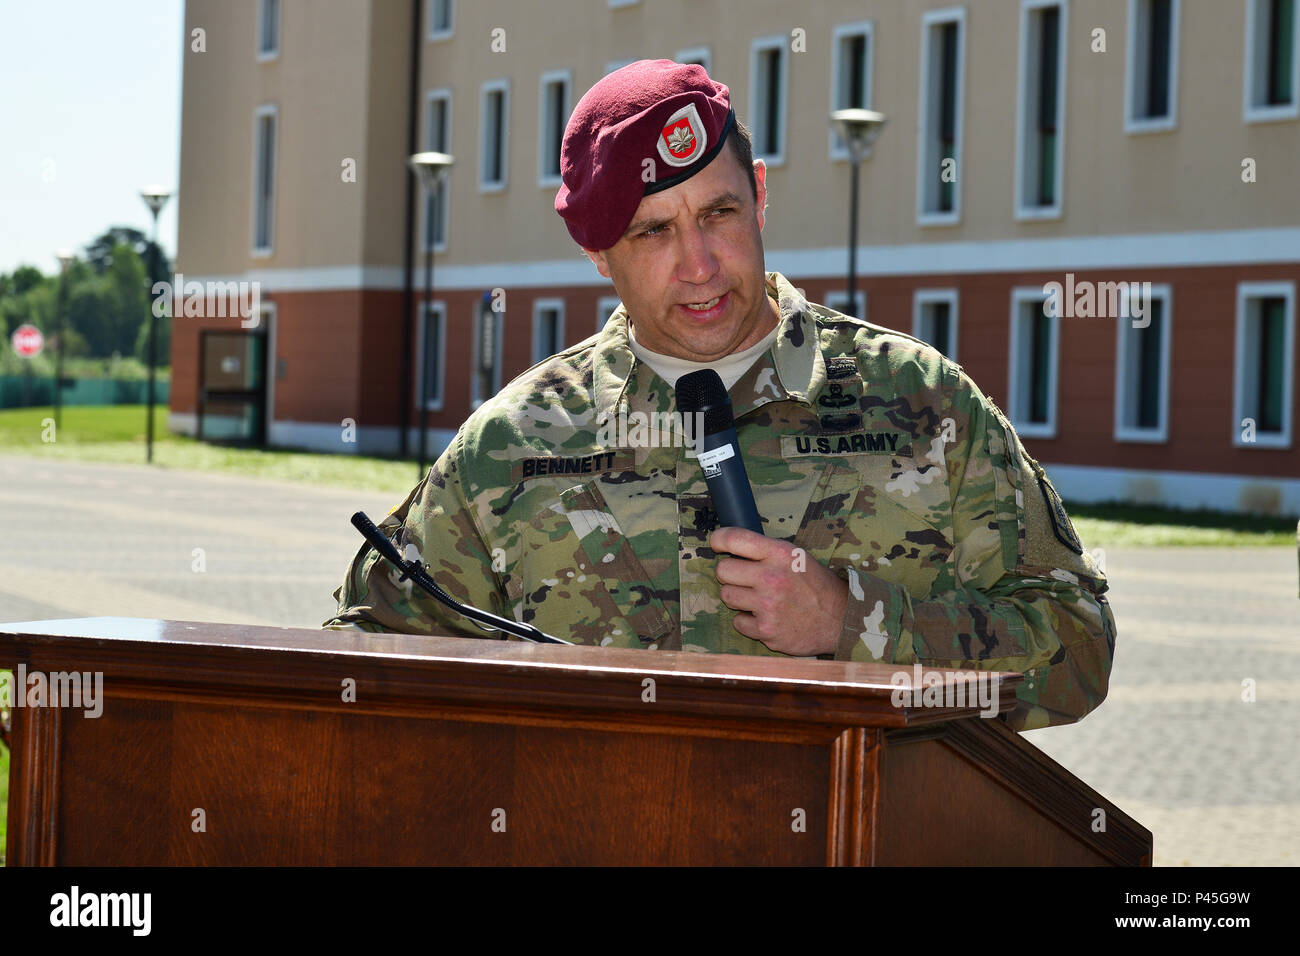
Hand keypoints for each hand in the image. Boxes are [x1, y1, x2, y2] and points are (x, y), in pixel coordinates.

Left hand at [710, 527, 846, 656]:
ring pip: (727, 596)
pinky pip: (738, 622)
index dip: (718, 539)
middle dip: (730, 574)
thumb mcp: (796, 556)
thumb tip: (729, 544)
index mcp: (780, 554)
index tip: (716, 543)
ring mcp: (768, 605)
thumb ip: (766, 550)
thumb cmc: (815, 585)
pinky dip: (749, 621)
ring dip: (738, 598)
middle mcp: (772, 577)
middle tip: (745, 579)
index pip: (735, 539)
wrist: (840, 619)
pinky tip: (766, 617)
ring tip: (759, 599)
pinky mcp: (766, 630)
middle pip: (723, 570)